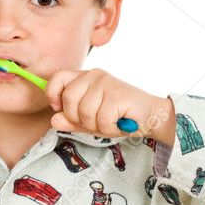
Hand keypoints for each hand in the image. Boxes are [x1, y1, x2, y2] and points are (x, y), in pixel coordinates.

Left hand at [44, 68, 171, 138]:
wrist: (150, 116)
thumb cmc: (119, 117)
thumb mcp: (90, 121)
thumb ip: (71, 121)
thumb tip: (54, 120)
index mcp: (85, 78)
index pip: (58, 78)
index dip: (54, 95)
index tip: (60, 109)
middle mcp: (94, 76)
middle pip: (68, 99)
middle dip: (79, 118)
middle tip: (96, 121)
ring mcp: (106, 83)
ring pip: (84, 112)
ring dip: (97, 125)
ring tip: (111, 121)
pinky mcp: (116, 95)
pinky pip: (101, 119)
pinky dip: (109, 128)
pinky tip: (119, 123)